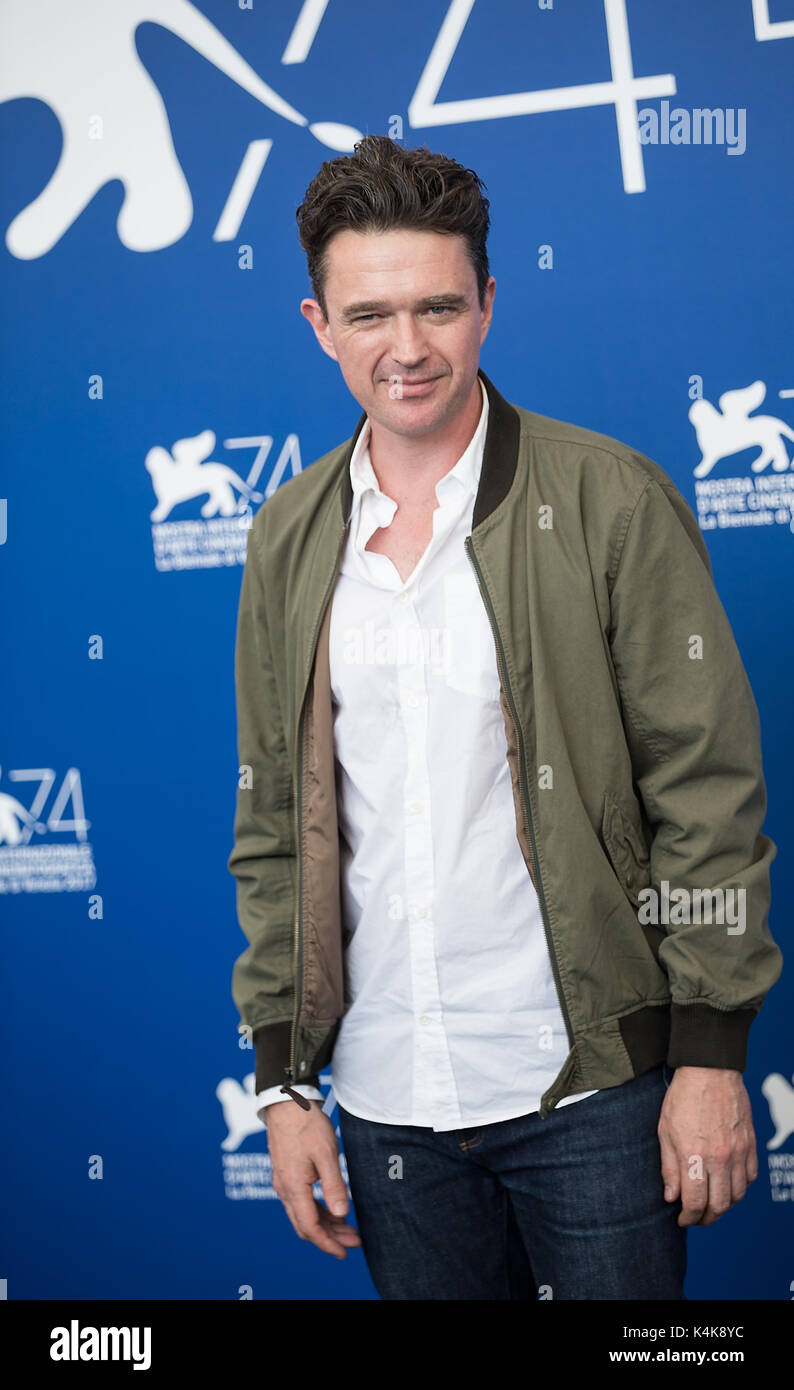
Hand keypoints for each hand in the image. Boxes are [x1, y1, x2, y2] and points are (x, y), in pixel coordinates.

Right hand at [265, 1099, 361, 1258]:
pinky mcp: (287, 1174)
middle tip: (354, 1241)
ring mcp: (283, 1182)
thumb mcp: (326, 1154)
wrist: (286, 1103)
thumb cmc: (306, 1124)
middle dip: (329, 1237)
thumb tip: (341, 1214)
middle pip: (305, 1225)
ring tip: (348, 1228)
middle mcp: (284, 1189)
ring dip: (325, 1225)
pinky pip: (301, 1202)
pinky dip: (318, 1211)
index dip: (327, 1244)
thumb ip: (333, 1185)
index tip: (344, 1253)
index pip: (310, 1227)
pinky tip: (333, 1210)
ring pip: (303, 1215)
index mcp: (293, 1187)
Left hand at [658, 1066, 757, 1226]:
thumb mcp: (664, 1130)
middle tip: (696, 1218)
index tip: (682, 1220)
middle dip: (706, 1218)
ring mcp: (738, 1152)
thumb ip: (669, 1167)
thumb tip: (671, 1197)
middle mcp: (720, 1158)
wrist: (710, 1070)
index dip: (688, 1218)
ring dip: (724, 1206)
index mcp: (694, 1155)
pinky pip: (751, 1177)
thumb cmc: (683, 1096)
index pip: (695, 1202)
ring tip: (710, 1204)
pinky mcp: (750, 1144)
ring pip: (737, 1195)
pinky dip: (740, 1188)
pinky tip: (727, 1185)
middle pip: (719, 1205)